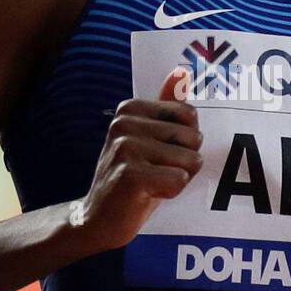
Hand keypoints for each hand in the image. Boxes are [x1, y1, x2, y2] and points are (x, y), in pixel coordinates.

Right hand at [81, 67, 202, 251]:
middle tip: (154, 173)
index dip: (183, 142)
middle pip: (193, 138)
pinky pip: (179, 180)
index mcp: (130, 108)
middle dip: (183, 162)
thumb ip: (165, 107)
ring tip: (150, 184)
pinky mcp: (130, 174)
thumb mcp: (149, 139)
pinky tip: (145, 195)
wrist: (97, 219)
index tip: (156, 155)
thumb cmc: (131, 177)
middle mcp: (124, 122)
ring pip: (190, 161)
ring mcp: (125, 147)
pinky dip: (170, 193)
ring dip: (177, 179)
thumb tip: (181, 72)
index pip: (190, 116)